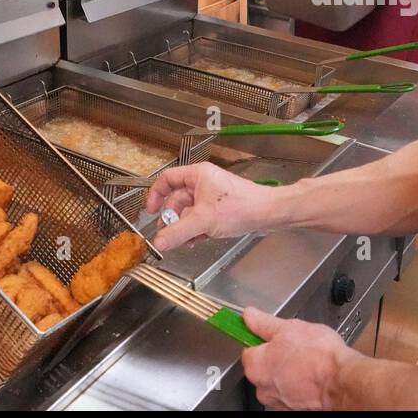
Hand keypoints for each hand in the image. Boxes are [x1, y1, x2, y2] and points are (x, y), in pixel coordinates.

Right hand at [144, 163, 277, 251]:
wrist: (268, 214)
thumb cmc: (241, 207)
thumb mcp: (203, 220)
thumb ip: (178, 232)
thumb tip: (158, 241)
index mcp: (197, 175)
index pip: (167, 179)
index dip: (156, 195)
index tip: (149, 212)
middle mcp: (203, 183)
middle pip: (177, 200)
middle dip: (172, 219)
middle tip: (168, 235)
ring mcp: (211, 197)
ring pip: (188, 213)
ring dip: (185, 228)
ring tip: (186, 241)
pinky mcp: (220, 210)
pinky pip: (200, 219)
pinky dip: (197, 230)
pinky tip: (199, 240)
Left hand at [241, 307, 363, 409]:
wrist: (339, 380)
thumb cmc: (317, 355)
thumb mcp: (288, 327)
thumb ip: (264, 322)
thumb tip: (250, 316)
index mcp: (255, 366)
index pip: (249, 348)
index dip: (263, 338)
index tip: (273, 334)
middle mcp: (262, 387)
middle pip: (263, 365)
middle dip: (276, 355)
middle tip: (294, 344)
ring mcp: (278, 399)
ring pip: (278, 378)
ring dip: (288, 369)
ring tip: (306, 358)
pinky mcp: (294, 406)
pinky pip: (291, 389)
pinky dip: (298, 382)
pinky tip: (311, 371)